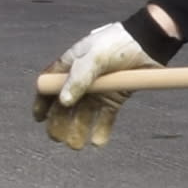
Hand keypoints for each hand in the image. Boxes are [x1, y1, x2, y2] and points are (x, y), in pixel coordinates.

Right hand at [32, 17, 153, 149]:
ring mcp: (99, 90)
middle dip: (59, 123)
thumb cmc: (116, 44)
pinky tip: (97, 142)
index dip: (42, 102)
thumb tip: (63, 102)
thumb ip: (78, 79)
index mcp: (70, 66)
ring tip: (77, 145)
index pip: (50, 86)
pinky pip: (105, 117)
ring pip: (83, 114)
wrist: (148, 42)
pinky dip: (101, 130)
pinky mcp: (115, 97)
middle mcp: (81, 80)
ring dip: (78, 130)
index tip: (39, 118)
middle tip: (59, 139)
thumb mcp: (94, 58)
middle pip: (64, 105)